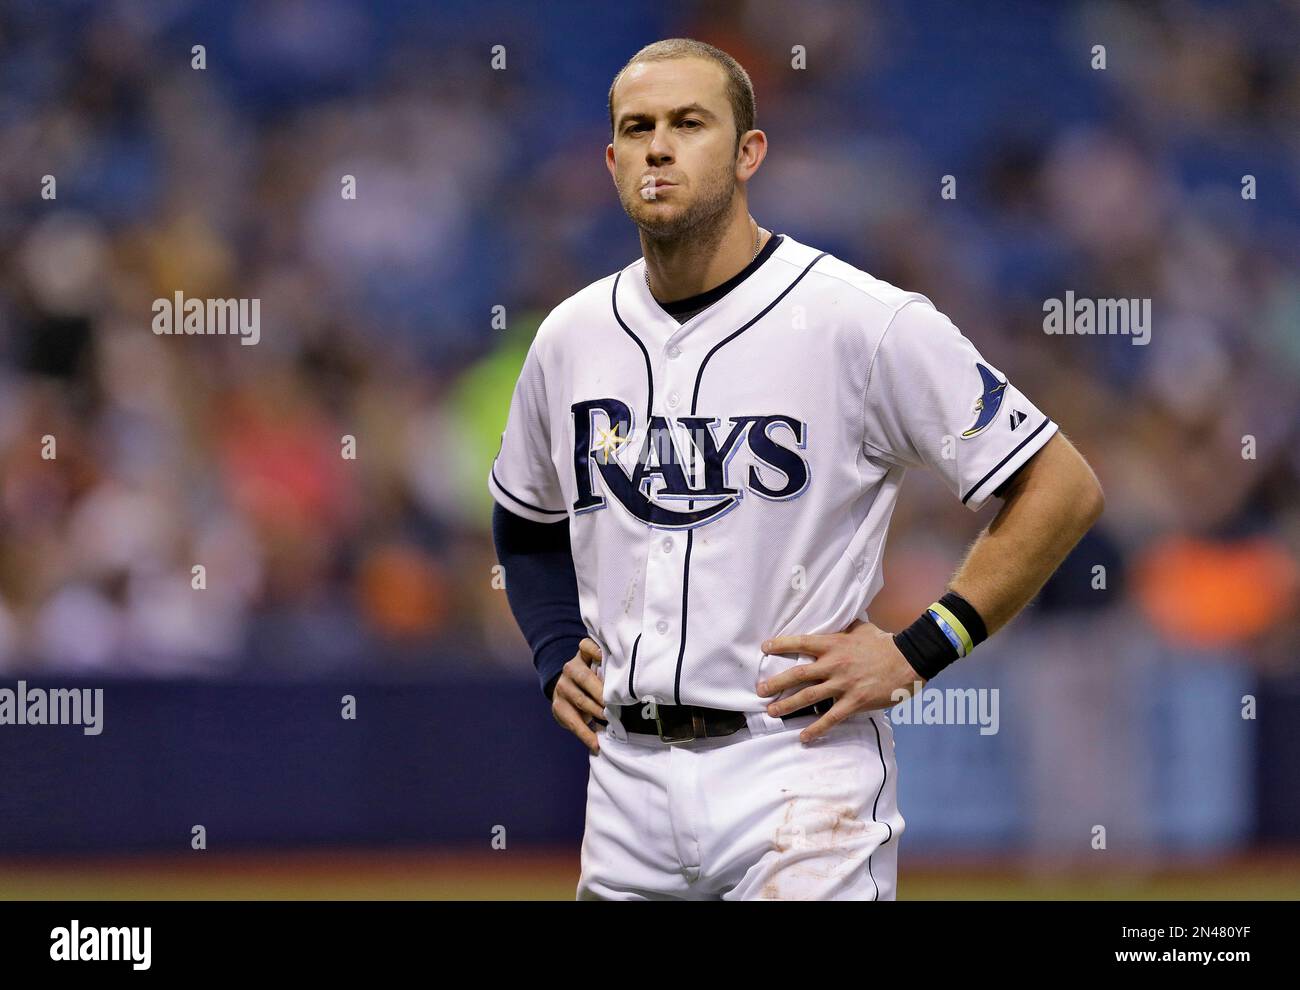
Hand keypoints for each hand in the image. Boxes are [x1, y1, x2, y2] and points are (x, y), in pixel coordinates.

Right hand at [551, 638, 605, 754]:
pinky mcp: (558, 707)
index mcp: (582, 657)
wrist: (564, 692)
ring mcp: (562, 687)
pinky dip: (586, 735)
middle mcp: (570, 669)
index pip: (585, 646)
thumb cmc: (591, 680)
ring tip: (610, 721)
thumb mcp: (597, 669)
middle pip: (584, 677)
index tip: (602, 655)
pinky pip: (573, 723)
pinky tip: (596, 744)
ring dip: (596, 712)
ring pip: (580, 700)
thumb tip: (635, 682)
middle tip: (614, 703)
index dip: (594, 649)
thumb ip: (609, 669)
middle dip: (600, 691)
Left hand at [757, 619, 925, 743]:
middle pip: (798, 674)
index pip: (801, 642)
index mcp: (834, 644)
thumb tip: (835, 620)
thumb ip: (843, 628)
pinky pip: (831, 718)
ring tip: (772, 711)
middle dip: (776, 683)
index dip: (781, 645)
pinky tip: (804, 737)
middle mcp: (834, 664)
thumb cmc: (884, 643)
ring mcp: (843, 684)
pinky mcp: (854, 702)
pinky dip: (816, 729)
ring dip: (788, 705)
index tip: (764, 648)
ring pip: (809, 697)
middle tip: (760, 690)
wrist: (908, 659)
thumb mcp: (860, 629)